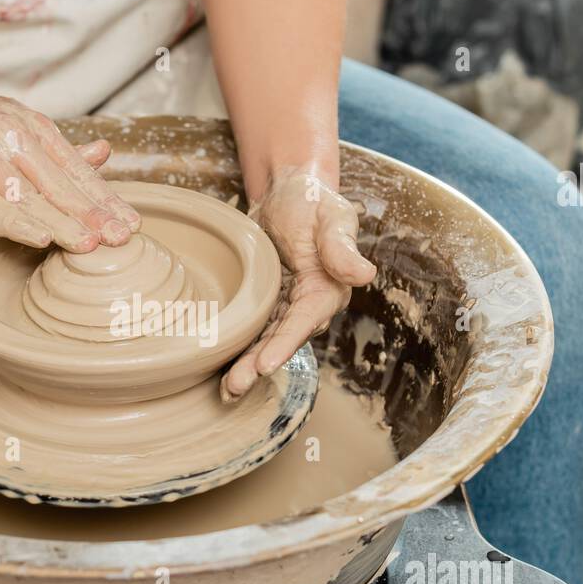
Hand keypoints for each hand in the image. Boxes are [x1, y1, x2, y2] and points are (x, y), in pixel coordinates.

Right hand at [0, 73, 139, 251]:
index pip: (77, 170)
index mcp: (33, 128)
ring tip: (90, 244)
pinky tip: (39, 239)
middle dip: (93, 214)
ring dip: (61, 222)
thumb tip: (104, 152)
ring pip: (30, 197)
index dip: (105, 198)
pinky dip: (16, 222)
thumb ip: (58, 146)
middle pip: (60, 184)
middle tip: (122, 239)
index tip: (130, 224)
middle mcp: (14, 139)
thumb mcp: (17, 120)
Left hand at [222, 169, 376, 400]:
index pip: (304, 321)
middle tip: (235, 386)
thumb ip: (341, 246)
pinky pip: (251, 330)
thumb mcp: (331, 216)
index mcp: (327, 289)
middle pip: (281, 340)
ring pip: (264, 341)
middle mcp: (307, 305)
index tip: (266, 364)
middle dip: (259, 365)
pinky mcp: (264, 304)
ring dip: (245, 365)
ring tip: (225, 390)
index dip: (284, 343)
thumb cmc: (313, 202)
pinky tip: (217, 369)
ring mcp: (283, 307)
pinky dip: (237, 348)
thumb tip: (365, 274)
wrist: (289, 193)